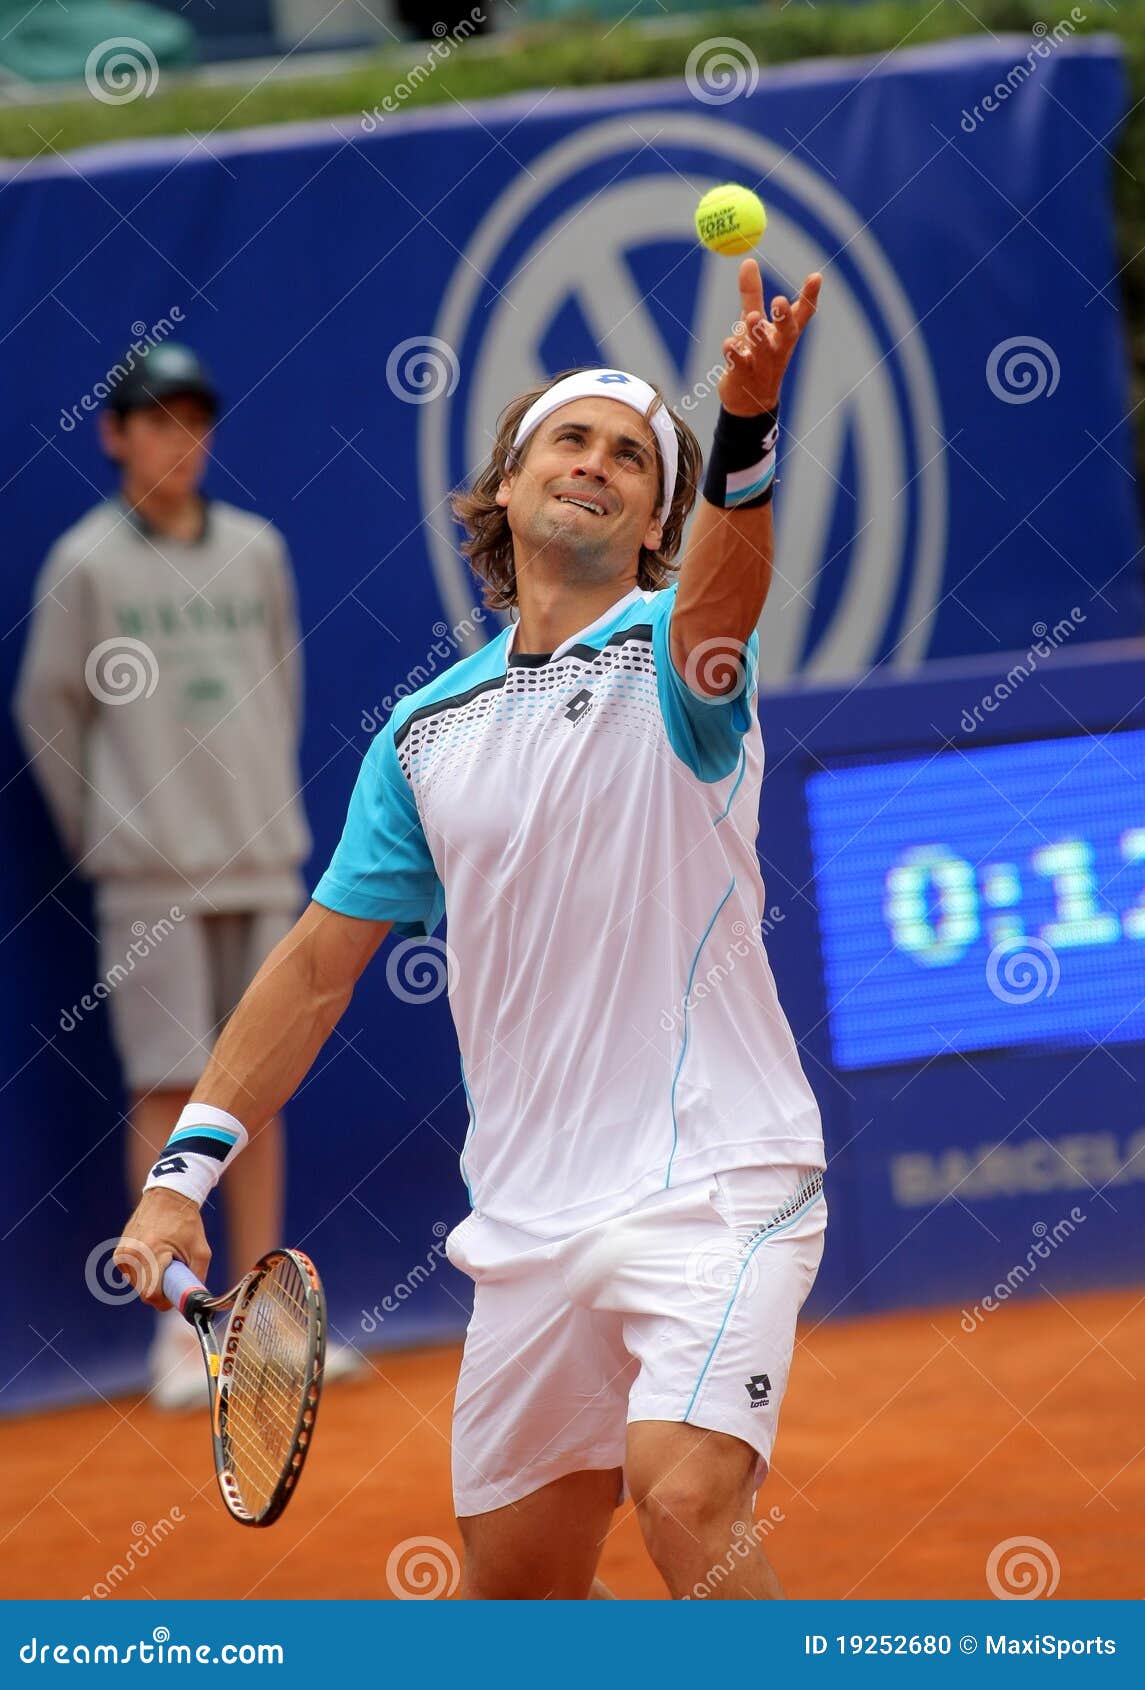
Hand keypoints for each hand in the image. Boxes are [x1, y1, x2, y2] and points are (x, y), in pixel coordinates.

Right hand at [113, 1188, 209, 1310]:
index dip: (165, 1301)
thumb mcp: (201, 1251)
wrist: (168, 1198)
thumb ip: (196, 1279)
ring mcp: (123, 1254)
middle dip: (161, 1290)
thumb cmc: (187, 1223)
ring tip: (164, 1260)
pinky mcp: (119, 1253)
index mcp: (152, 1253)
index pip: (151, 1295)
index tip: (175, 1295)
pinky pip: (131, 1275)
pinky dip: (143, 1272)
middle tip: (174, 1274)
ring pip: (138, 1285)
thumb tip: (194, 1302)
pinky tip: (153, 1257)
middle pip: (145, 1293)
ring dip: (152, 1281)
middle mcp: (132, 1254)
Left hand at [719, 259, 820, 415]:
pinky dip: (733, 353)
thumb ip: (752, 294)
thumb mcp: (755, 322)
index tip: (816, 276)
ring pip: (762, 349)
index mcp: (784, 334)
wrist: (749, 402)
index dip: (809, 296)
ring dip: (758, 333)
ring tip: (751, 318)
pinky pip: (738, 364)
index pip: (802, 314)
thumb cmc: (756, 355)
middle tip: (780, 300)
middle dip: (784, 317)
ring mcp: (761, 365)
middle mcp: (777, 348)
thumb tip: (748, 261)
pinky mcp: (742, 377)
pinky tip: (729, 343)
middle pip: (787, 333)